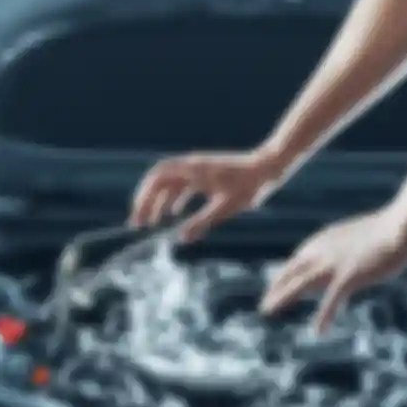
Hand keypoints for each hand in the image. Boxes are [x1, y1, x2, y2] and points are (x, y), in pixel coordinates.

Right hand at [129, 150, 286, 242]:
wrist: (268, 168)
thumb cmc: (249, 186)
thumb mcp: (226, 208)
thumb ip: (202, 222)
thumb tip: (181, 239)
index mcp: (192, 170)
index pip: (157, 180)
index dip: (144, 197)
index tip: (140, 218)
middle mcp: (191, 167)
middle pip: (158, 182)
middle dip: (146, 202)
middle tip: (138, 224)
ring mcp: (197, 170)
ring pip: (169, 185)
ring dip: (158, 202)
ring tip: (152, 224)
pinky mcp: (206, 175)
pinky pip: (182, 186)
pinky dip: (174, 199)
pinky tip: (174, 215)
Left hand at [259, 207, 406, 333]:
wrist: (401, 226)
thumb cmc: (383, 232)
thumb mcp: (352, 241)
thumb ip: (336, 254)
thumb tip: (330, 270)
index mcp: (322, 241)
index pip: (294, 262)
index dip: (282, 278)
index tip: (273, 290)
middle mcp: (322, 251)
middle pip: (291, 273)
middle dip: (275, 290)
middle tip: (264, 307)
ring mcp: (334, 263)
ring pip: (300, 284)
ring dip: (282, 298)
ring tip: (267, 311)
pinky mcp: (350, 275)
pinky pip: (332, 299)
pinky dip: (324, 316)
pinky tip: (318, 331)